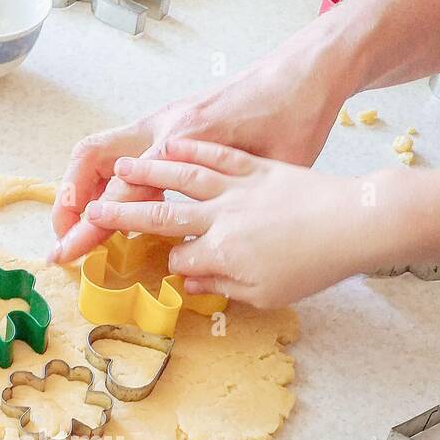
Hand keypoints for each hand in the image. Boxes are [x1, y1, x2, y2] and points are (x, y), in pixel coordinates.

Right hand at [50, 32, 350, 263]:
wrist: (306, 72)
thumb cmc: (295, 121)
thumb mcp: (267, 177)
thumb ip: (226, 216)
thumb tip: (195, 263)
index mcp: (181, 143)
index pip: (120, 193)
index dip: (90, 229)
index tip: (67, 256)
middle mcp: (163, 129)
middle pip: (92, 160)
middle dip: (69, 199)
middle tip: (64, 238)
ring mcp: (165, 120)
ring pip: (103, 148)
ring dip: (83, 183)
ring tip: (79, 222)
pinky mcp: (173, 119)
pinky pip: (124, 144)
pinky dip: (107, 171)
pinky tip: (113, 196)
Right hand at [82, 139, 388, 308]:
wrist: (359, 214)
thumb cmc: (316, 258)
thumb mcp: (268, 289)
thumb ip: (221, 282)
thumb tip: (186, 276)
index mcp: (216, 241)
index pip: (160, 245)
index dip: (129, 252)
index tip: (101, 260)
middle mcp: (215, 204)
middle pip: (147, 204)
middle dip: (106, 213)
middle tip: (79, 221)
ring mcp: (231, 176)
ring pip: (171, 170)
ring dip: (136, 173)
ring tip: (110, 176)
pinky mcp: (251, 162)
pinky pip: (208, 154)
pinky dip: (183, 153)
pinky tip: (165, 150)